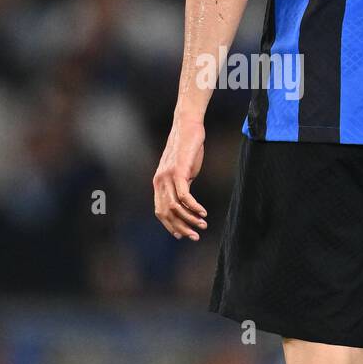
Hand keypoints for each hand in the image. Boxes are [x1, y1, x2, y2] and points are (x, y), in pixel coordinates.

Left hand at [153, 117, 206, 238]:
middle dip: (181, 228)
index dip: (171, 226)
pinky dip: (194, 207)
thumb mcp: (183, 172)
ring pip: (176, 207)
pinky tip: (203, 212)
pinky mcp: (179, 172)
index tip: (184, 235)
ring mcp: (168, 177)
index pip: (160, 212)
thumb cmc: (187, 149)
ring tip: (203, 225)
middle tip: (196, 236)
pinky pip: (185, 196)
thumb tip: (186, 204)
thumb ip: (181, 186)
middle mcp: (160, 182)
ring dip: (190, 219)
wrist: (188, 127)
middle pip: (167, 213)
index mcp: (158, 184)